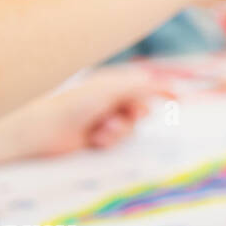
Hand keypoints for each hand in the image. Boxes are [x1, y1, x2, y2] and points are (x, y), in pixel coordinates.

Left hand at [0, 67, 160, 167]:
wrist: (45, 130)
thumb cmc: (76, 104)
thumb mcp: (113, 89)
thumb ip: (141, 85)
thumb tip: (163, 83)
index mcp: (112, 84)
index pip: (144, 85)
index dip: (162, 90)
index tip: (179, 99)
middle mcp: (109, 101)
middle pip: (141, 109)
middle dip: (136, 115)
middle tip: (130, 114)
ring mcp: (103, 120)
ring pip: (131, 128)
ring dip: (120, 131)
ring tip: (102, 132)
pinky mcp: (97, 139)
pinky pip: (118, 142)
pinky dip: (110, 142)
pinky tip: (95, 140)